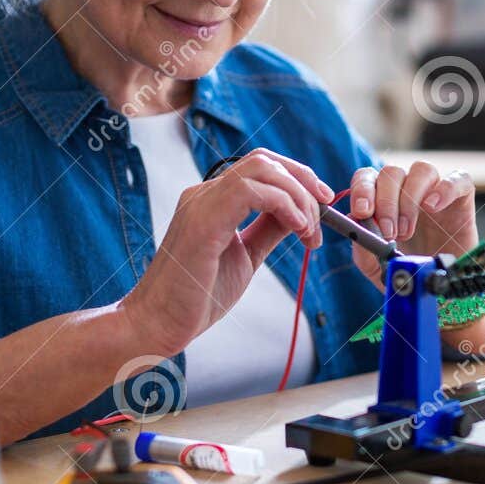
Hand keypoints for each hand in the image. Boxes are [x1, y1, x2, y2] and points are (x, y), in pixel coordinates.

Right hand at [119, 149, 330, 355]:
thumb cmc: (197, 297)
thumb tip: (300, 213)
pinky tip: (296, 228)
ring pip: (261, 169)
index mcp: (213, 200)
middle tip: (325, 213)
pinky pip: (250, 191)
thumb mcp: (246, 256)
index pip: (261, 166)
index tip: (323, 205)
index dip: (298, 178)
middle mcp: (204, 193)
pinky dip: (283, 204)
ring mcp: (201, 203)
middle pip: (265, 160)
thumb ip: (269, 230)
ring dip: (298, 195)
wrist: (159, 323)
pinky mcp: (202, 221)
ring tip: (309, 230)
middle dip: (304, 181)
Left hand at [347, 162, 477, 286]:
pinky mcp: (462, 197)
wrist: (443, 289)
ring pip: (421, 169)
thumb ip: (363, 251)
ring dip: (410, 199)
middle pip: (392, 172)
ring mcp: (435, 191)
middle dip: (386, 202)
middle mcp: (408, 189)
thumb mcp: (378, 269)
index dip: (362, 189)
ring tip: (407, 231)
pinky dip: (445, 188)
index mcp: (383, 200)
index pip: (367, 177)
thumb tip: (354, 222)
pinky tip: (433, 207)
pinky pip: (457, 179)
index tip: (362, 212)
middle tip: (389, 232)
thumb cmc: (409, 272)